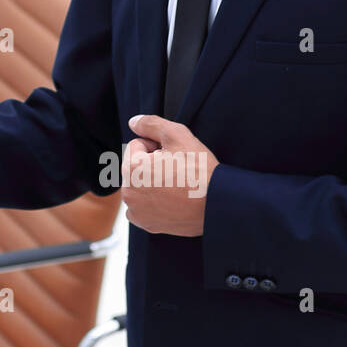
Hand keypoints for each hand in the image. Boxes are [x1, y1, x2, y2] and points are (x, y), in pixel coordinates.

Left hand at [120, 114, 218, 236]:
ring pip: (141, 185)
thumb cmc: (200, 170)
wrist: (218, 205)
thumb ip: (150, 124)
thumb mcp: (177, 135)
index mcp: (131, 169)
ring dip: (153, 183)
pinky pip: (145, 206)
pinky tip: (173, 200)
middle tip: (178, 172)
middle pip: (138, 167)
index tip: (175, 157)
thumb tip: (133, 122)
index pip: (138, 145)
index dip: (158, 146)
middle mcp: (128, 192)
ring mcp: (137, 211)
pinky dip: (155, 202)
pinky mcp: (147, 224)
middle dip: (153, 165)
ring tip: (177, 186)